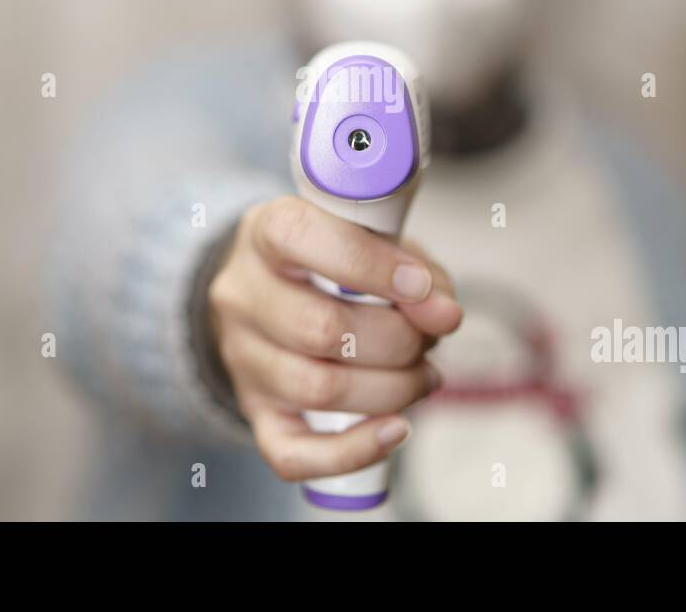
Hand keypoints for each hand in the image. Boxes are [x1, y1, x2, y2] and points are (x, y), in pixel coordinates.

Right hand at [208, 195, 461, 481]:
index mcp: (265, 231)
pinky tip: (395, 429)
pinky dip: (355, 450)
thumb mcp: (371, 238)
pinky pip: (292, 454)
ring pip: (318, 390)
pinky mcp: (255, 412)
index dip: (371, 265)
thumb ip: (413, 267)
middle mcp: (243, 295)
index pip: (301, 237)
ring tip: (424, 374)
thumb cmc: (333, 258)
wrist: (269, 290)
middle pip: (320, 328)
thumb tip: (443, 313)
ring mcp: (242, 359)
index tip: (423, 288)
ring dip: (393, 389)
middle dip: (398, 339)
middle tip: (429, 338)